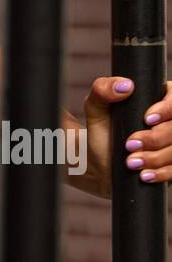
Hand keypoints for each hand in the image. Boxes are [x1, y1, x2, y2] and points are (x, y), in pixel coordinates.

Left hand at [84, 77, 171, 195]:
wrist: (101, 164)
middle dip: (156, 138)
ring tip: (131, 162)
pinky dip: (161, 173)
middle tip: (130, 145)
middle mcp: (171, 121)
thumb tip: (125, 86)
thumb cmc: (102, 132)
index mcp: (159, 99)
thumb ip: (103, 89)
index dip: (167, 108)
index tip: (147, 119)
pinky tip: (144, 175)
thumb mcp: (96, 108)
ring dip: (156, 158)